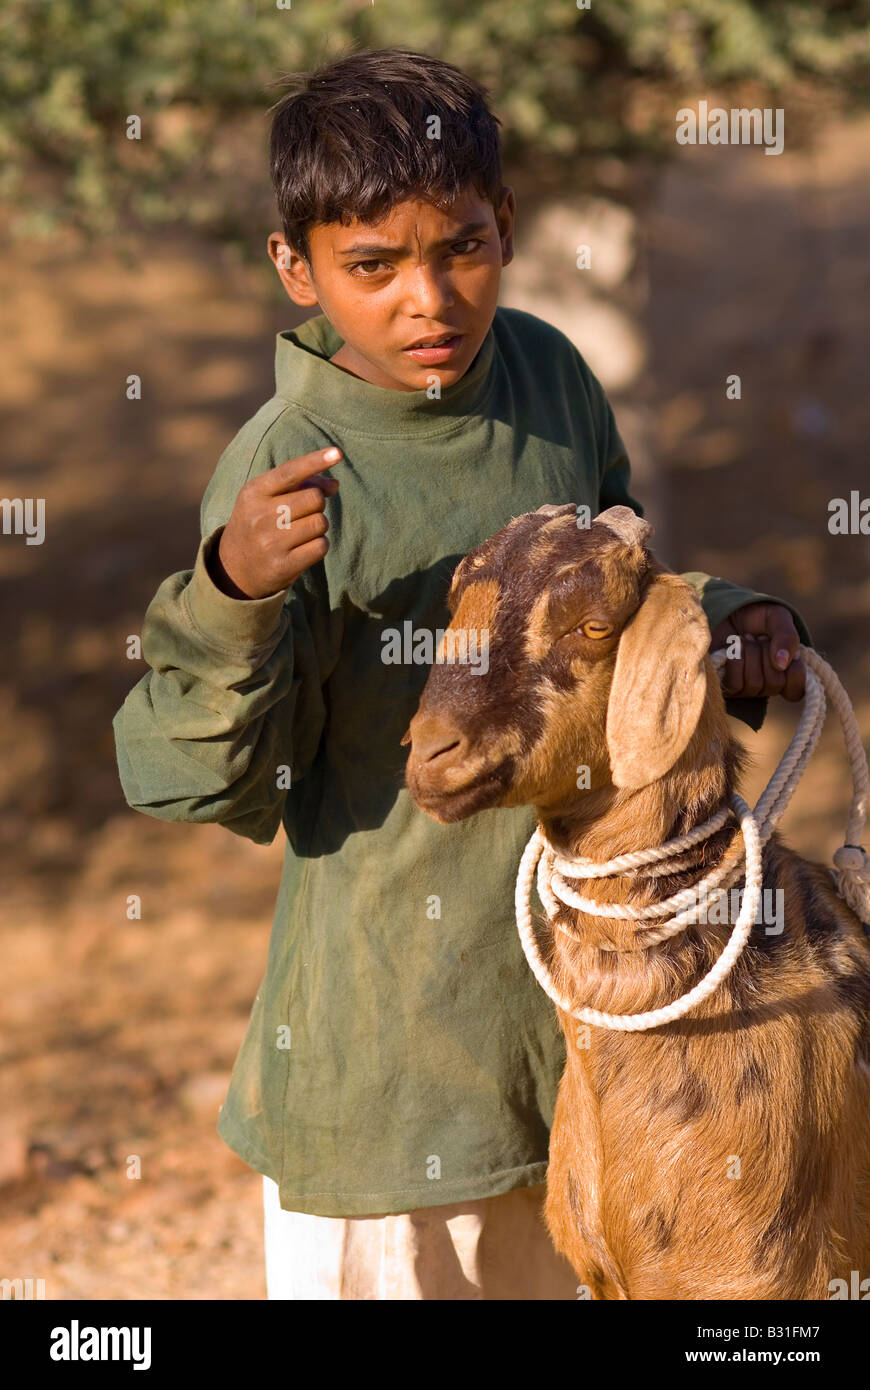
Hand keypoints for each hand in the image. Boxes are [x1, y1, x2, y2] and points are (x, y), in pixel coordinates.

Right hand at [213, 448, 340, 598]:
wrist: (233, 569)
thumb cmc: (258, 523)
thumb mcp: (267, 498)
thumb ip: (300, 484)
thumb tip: (334, 485)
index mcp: (253, 492)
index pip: (290, 472)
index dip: (315, 461)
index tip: (338, 453)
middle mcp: (259, 516)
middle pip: (314, 498)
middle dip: (317, 503)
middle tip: (303, 512)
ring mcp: (270, 543)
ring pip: (320, 522)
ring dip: (318, 525)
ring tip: (301, 531)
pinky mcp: (283, 566)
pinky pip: (321, 546)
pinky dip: (319, 545)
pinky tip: (303, 548)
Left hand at [709, 603, 805, 700]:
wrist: (725, 611)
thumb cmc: (755, 616)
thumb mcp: (777, 618)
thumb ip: (787, 637)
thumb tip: (782, 664)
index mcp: (786, 672)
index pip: (797, 690)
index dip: (793, 668)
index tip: (782, 645)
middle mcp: (767, 685)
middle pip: (775, 683)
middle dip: (766, 654)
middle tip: (759, 638)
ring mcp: (746, 688)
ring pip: (755, 683)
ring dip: (750, 654)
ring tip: (745, 639)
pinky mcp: (726, 686)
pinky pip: (736, 684)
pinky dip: (736, 660)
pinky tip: (733, 647)